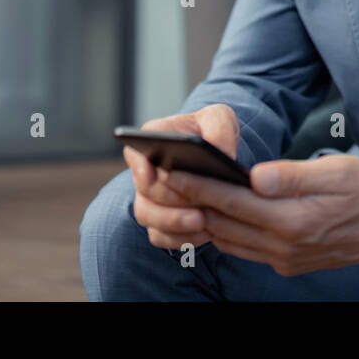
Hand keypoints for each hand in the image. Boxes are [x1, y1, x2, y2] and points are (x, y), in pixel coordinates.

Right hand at [124, 103, 239, 250]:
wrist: (215, 158)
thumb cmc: (213, 132)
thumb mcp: (220, 118)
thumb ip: (220, 128)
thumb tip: (222, 153)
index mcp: (152, 139)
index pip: (136, 152)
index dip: (140, 166)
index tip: (152, 175)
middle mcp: (145, 170)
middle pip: (145, 190)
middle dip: (170, 200)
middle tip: (197, 206)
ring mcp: (149, 198)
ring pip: (147, 216)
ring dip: (173, 223)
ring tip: (202, 222)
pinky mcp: (159, 221)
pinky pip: (160, 236)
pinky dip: (180, 239)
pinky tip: (205, 235)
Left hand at [162, 153, 358, 275]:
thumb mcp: (339, 172)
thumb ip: (293, 174)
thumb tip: (254, 175)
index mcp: (296, 220)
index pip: (233, 202)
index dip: (199, 186)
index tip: (173, 170)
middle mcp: (285, 246)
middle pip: (224, 224)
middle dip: (192, 203)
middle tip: (165, 180)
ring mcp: (285, 258)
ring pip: (229, 241)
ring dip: (204, 220)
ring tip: (181, 196)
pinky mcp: (288, 263)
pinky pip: (244, 250)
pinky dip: (224, 233)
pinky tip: (214, 216)